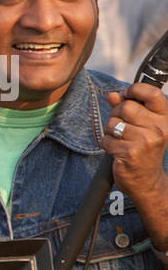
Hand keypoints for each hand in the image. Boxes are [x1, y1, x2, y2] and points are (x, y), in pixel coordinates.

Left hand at [103, 84, 167, 206]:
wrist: (146, 179)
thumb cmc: (143, 148)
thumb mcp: (142, 126)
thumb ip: (127, 107)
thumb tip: (112, 94)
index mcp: (165, 118)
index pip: (153, 93)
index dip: (134, 89)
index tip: (125, 94)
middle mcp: (159, 128)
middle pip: (126, 106)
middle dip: (116, 113)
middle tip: (120, 124)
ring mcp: (145, 141)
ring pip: (113, 123)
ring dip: (110, 130)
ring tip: (120, 139)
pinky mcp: (130, 153)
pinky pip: (106, 139)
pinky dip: (107, 143)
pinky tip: (117, 150)